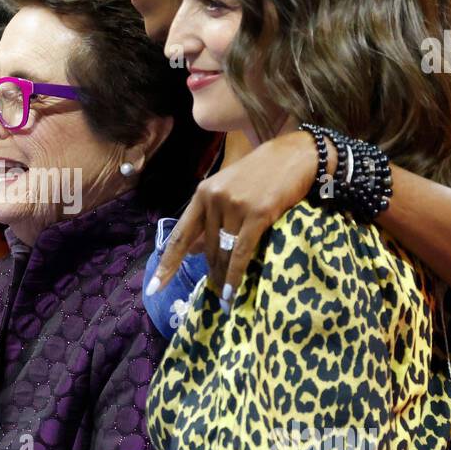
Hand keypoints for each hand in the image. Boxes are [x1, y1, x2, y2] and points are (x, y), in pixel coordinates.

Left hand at [148, 130, 322, 305]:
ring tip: (222, 294)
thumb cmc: (261, 174)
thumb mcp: (227, 191)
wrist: (296, 155)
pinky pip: (242, 252)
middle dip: (209, 271)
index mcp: (203, 193)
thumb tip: (189, 250)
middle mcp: (214, 199)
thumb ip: (208, 219)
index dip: (167, 263)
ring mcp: (235, 206)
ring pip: (223, 252)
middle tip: (213, 290)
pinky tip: (231, 292)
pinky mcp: (258, 214)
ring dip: (222, 276)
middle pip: (205, 247)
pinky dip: (235, 275)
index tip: (154, 287)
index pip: (180, 234)